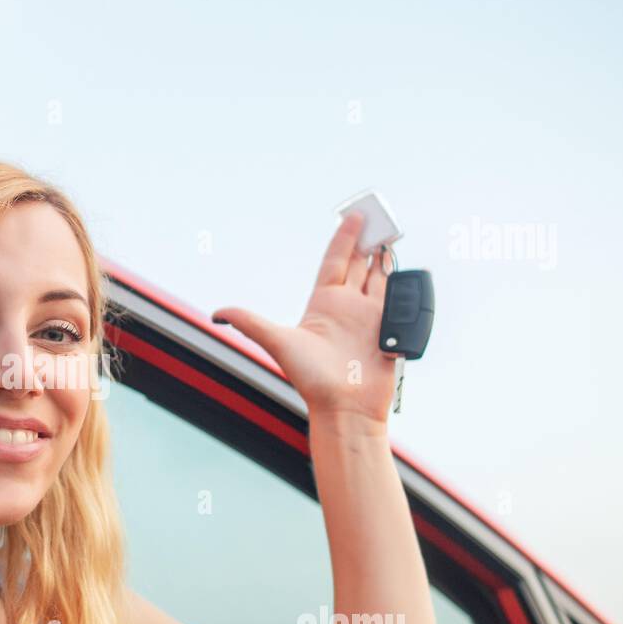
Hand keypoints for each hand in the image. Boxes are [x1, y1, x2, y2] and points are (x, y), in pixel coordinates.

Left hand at [212, 212, 395, 429]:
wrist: (344, 408)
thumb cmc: (311, 380)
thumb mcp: (277, 343)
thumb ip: (249, 322)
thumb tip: (217, 312)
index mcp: (322, 304)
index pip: (335, 261)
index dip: (345, 237)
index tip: (354, 216)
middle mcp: (346, 307)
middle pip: (360, 264)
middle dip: (368, 240)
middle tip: (379, 216)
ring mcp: (369, 318)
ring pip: (380, 278)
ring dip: (386, 257)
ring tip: (392, 234)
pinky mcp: (388, 331)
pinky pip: (397, 300)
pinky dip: (401, 282)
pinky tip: (405, 268)